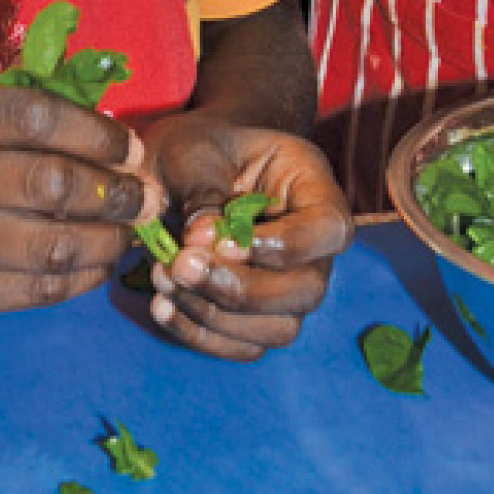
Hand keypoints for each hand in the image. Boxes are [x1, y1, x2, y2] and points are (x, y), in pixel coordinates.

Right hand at [0, 76, 155, 316]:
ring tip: (129, 229)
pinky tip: (96, 261)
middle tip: (146, 195)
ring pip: (54, 245)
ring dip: (109, 238)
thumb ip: (19, 116)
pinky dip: (81, 276)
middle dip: (118, 191)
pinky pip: (36, 290)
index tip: (131, 148)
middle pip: (54, 185)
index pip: (39, 119)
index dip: (100, 133)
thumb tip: (116, 143)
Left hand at [135, 115, 350, 361]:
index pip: (330, 228)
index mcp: (311, 185)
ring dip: (216, 316)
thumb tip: (201, 241)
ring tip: (162, 278)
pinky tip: (163, 306)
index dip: (284, 247)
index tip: (220, 242)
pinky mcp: (259, 314)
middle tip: (180, 266)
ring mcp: (289, 283)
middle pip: (308, 289)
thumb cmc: (196, 148)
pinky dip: (202, 335)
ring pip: (279, 328)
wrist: (182, 165)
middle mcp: (312, 242)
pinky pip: (244, 345)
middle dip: (242, 290)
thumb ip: (202, 190)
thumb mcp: (193, 151)